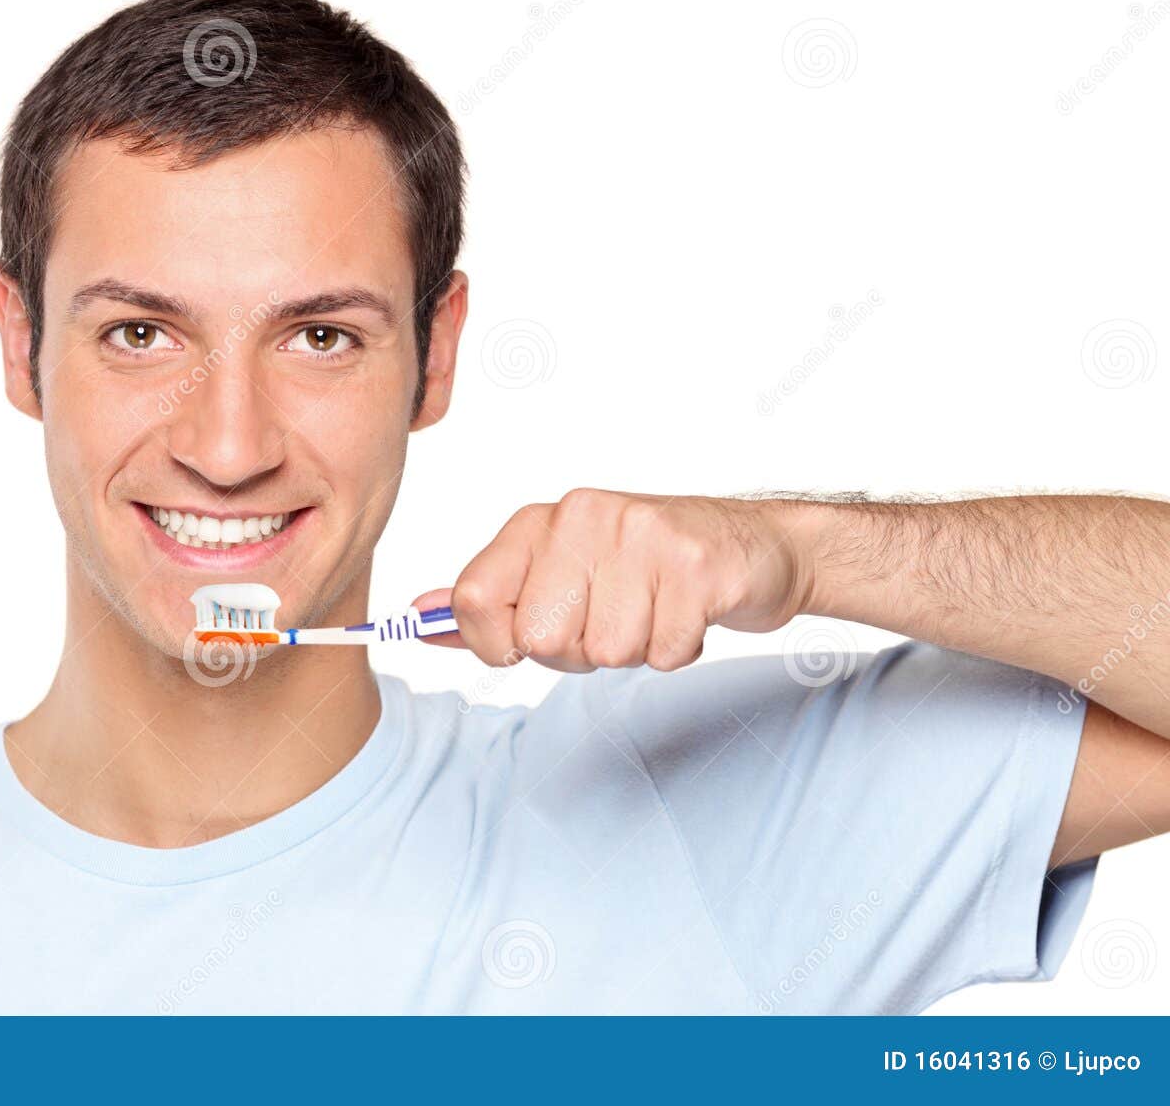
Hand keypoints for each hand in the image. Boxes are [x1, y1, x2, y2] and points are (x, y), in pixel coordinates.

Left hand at [413, 490, 813, 672]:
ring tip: (654, 610)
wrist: (753, 547)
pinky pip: (663, 653)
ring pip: (605, 651)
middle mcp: (584, 517)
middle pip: (539, 638)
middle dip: (576, 652)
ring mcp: (642, 537)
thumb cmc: (646, 568)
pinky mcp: (695, 566)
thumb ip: (489, 598)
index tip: (525, 642)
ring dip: (634, 650)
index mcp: (540, 521)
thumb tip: (417, 617)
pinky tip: (686, 613)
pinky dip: (678, 650)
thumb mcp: (558, 572)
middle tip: (613, 618)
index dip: (495, 644)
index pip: (473, 600)